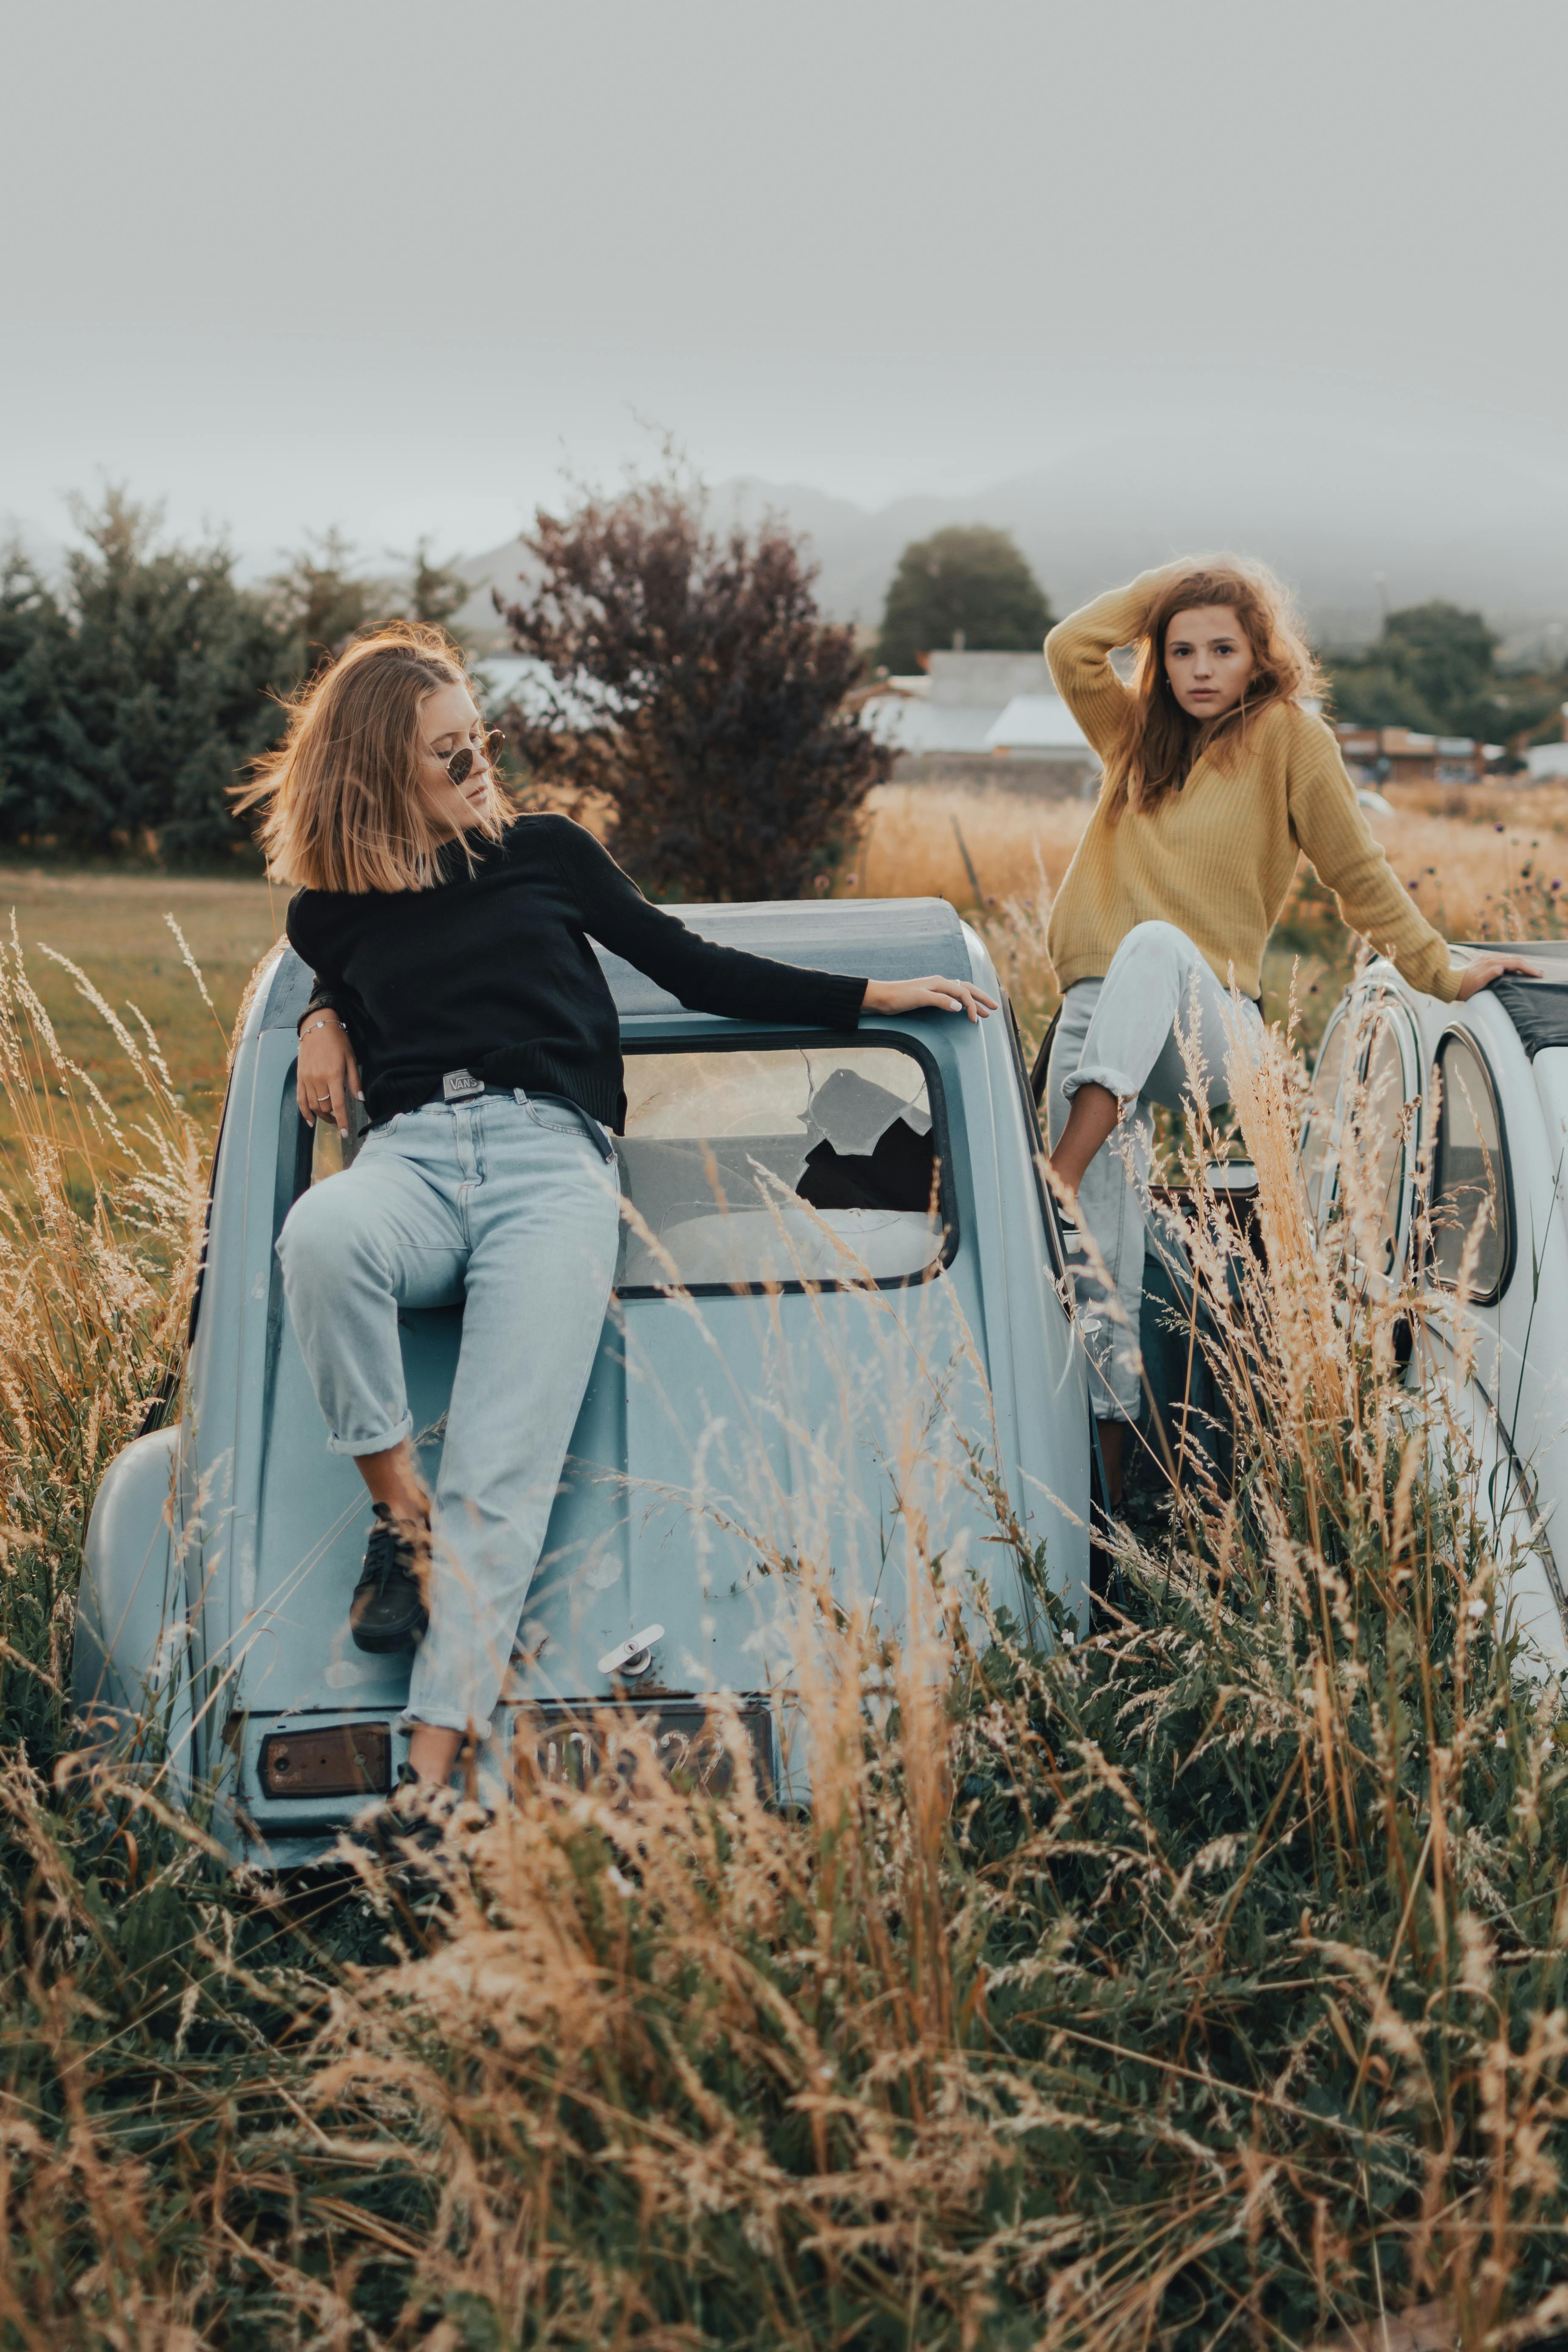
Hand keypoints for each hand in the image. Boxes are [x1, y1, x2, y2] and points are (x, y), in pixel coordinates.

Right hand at [297, 1012, 362, 1134]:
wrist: (317, 1027)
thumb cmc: (338, 1041)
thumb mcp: (351, 1059)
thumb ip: (355, 1081)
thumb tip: (360, 1100)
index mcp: (333, 1075)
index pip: (338, 1105)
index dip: (342, 1121)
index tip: (345, 1133)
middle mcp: (318, 1079)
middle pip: (325, 1107)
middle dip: (334, 1118)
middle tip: (341, 1122)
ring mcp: (307, 1079)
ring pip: (313, 1106)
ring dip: (322, 1116)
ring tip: (330, 1120)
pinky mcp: (300, 1077)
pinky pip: (300, 1099)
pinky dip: (305, 1112)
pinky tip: (311, 1121)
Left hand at [862, 976, 998, 1022]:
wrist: (881, 997)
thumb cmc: (898, 998)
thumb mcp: (919, 998)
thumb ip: (939, 1001)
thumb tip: (959, 1007)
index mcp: (939, 983)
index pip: (963, 993)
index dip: (972, 1006)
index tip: (976, 1021)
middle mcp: (940, 983)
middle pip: (967, 989)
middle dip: (982, 999)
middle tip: (995, 1009)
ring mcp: (935, 989)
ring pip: (961, 993)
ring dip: (974, 1001)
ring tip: (985, 1011)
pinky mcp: (930, 995)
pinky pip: (952, 997)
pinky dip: (963, 1002)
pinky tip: (964, 1008)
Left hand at [1454, 952, 1542, 1001]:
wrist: (1449, 983)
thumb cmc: (1463, 987)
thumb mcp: (1476, 983)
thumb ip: (1489, 975)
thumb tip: (1501, 968)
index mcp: (1491, 963)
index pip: (1515, 962)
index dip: (1528, 968)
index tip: (1537, 974)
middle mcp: (1490, 958)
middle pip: (1514, 959)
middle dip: (1527, 966)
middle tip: (1537, 973)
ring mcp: (1486, 959)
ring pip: (1508, 958)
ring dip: (1520, 964)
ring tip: (1529, 971)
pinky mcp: (1483, 961)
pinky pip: (1501, 959)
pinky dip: (1511, 963)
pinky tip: (1513, 967)